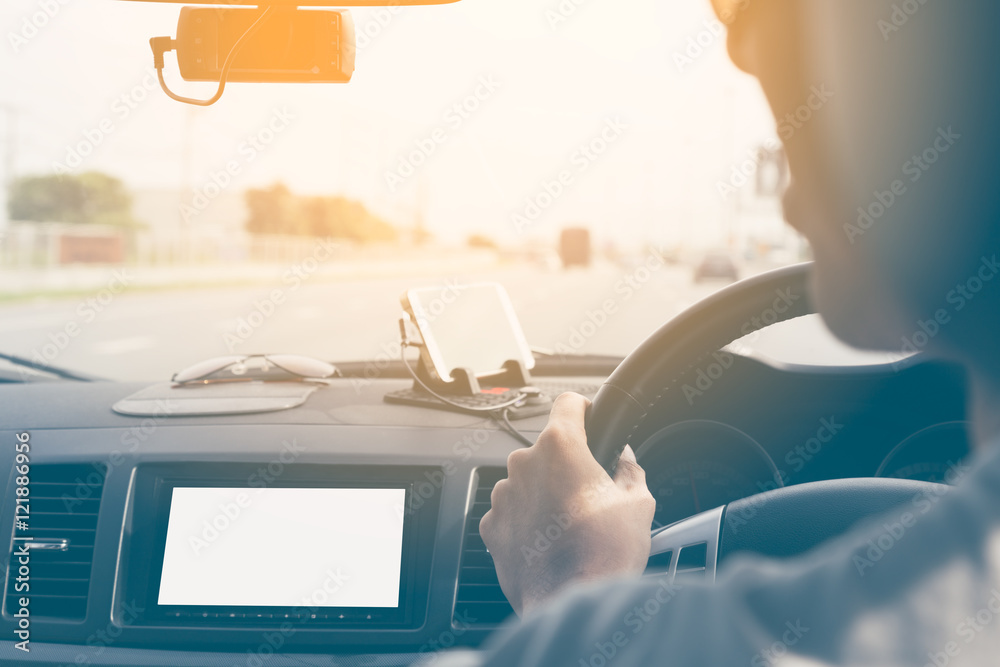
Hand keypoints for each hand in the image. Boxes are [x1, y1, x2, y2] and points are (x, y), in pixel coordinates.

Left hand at [479, 392, 655, 615]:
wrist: (571, 601)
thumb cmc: (604, 553)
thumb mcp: (637, 504)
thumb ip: (629, 471)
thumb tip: (625, 461)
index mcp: (560, 447)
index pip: (567, 403)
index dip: (582, 410)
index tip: (589, 420)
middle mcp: (524, 464)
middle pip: (547, 449)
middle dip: (566, 466)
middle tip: (589, 495)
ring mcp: (503, 496)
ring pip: (526, 481)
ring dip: (544, 494)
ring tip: (569, 526)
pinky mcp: (491, 527)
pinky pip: (511, 512)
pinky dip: (526, 521)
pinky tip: (549, 543)